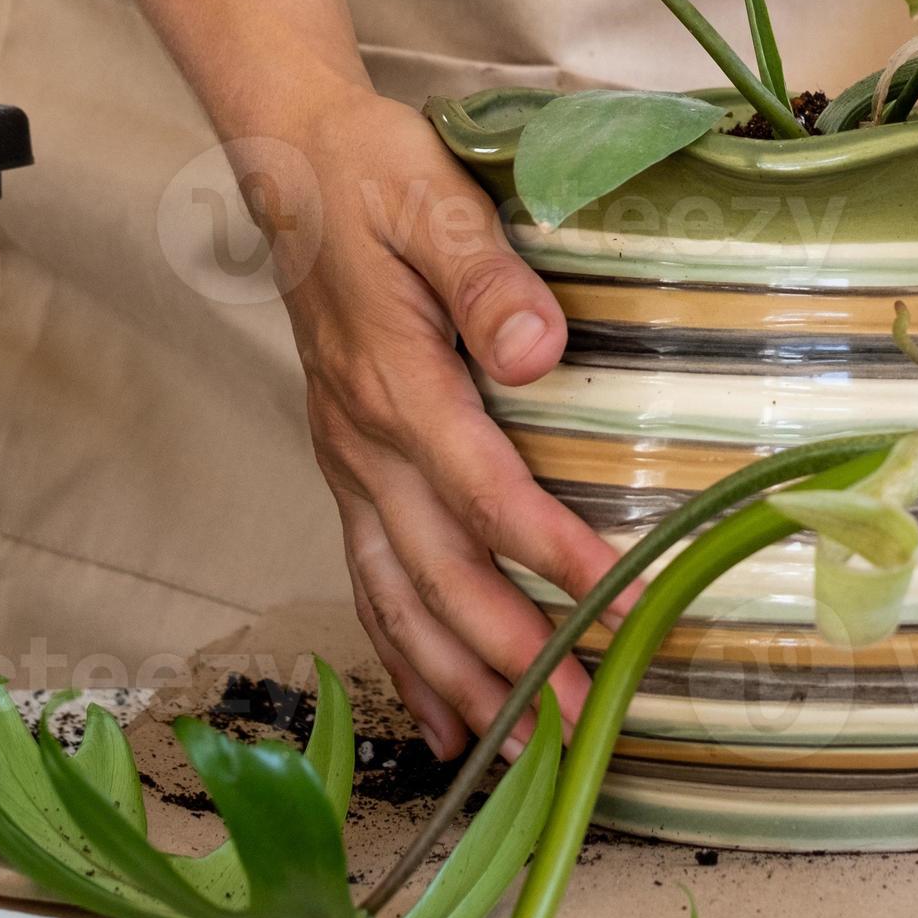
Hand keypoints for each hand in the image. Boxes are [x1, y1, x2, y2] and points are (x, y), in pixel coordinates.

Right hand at [251, 89, 617, 756]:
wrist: (296, 164)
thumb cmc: (377, 179)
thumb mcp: (437, 202)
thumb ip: (490, 279)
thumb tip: (541, 351)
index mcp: (395, 381)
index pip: (484, 489)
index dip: (554, 553)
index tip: (622, 602)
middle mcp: (364, 441)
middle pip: (437, 574)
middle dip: (508, 658)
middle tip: (578, 722)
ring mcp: (349, 464)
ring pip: (396, 598)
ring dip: (456, 682)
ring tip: (519, 753)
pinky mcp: (348, 469)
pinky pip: (369, 583)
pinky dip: (401, 659)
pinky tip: (440, 719)